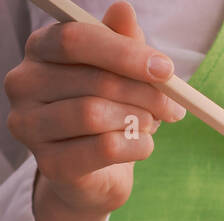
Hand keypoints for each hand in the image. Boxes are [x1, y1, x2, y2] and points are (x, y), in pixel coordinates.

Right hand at [5, 1, 184, 216]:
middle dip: (143, 92)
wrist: (92, 175)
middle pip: (93, 80)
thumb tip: (124, 11)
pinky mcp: (49, 164)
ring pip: (95, 114)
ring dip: (138, 119)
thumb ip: (120, 41)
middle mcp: (24, 83)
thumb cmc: (105, 113)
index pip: (76, 39)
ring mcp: (30, 126)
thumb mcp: (117, 72)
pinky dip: (136, 146)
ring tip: (151, 124)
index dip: (124, 53)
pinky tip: (143, 145)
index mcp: (39, 49)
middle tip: (172, 105)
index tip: (165, 69)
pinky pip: (104, 149)